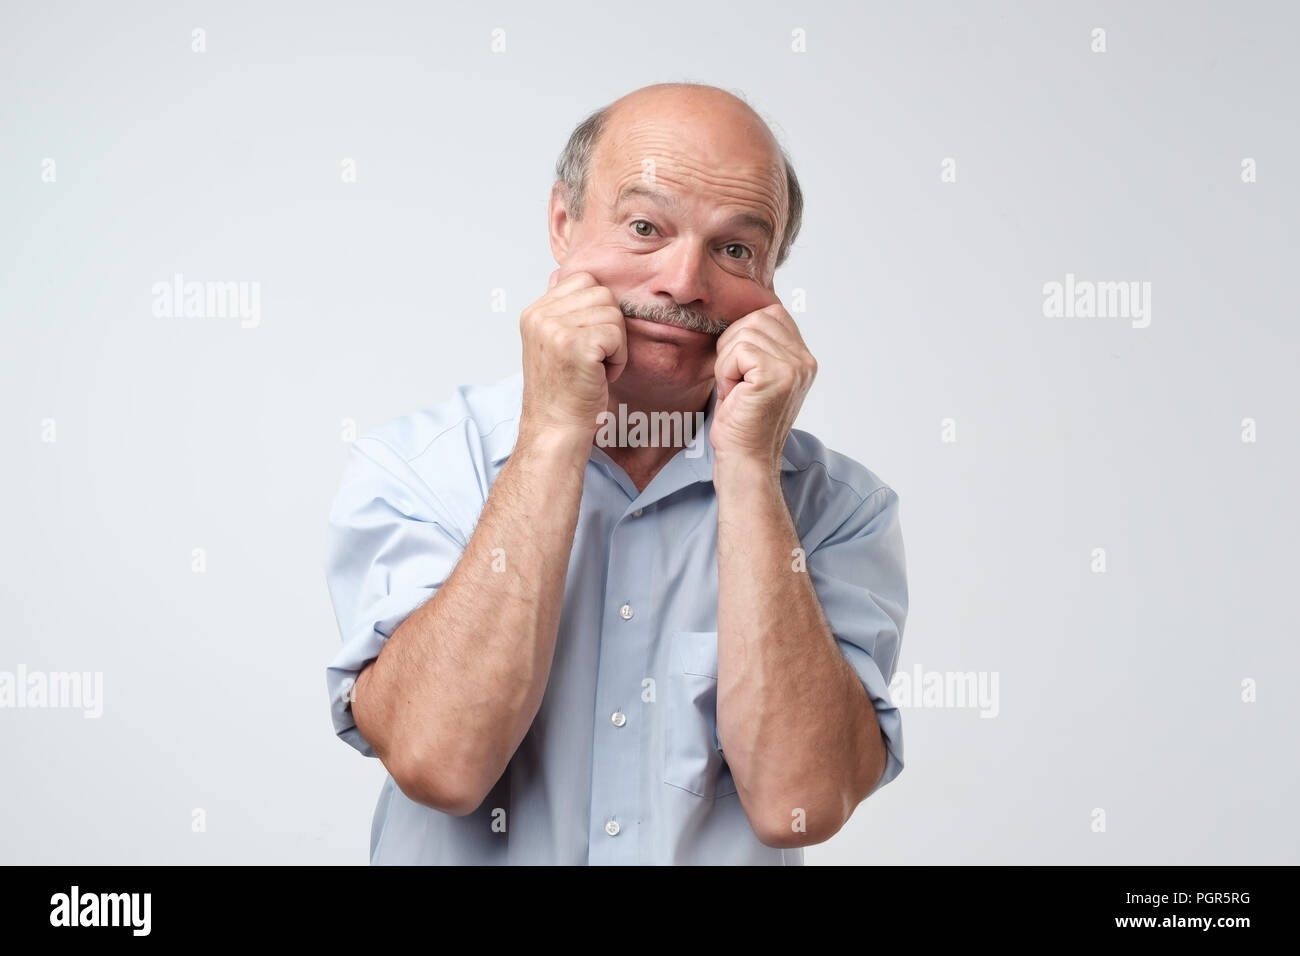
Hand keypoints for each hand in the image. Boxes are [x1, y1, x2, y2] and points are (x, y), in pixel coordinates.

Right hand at [517, 270, 627, 449]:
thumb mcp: (554, 342)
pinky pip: (617, 334)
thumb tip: (563, 274)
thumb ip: (560, 308)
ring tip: (594, 368)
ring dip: (615, 345)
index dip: (596, 311)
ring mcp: (555, 329)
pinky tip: (599, 376)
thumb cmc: (563, 392)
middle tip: (592, 359)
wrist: (555, 430)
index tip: (585, 343)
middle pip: (602, 294)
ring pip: (613, 313)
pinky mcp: (575, 345)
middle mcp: (539, 316)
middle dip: (609, 327)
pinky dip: (618, 359)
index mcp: (534, 312)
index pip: (584, 280)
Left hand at [710, 296, 816, 474]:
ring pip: (743, 333)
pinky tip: (735, 395)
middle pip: (756, 318)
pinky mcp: (777, 375)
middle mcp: (805, 361)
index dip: (744, 334)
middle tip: (735, 381)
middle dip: (732, 346)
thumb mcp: (755, 375)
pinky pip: (738, 351)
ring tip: (736, 390)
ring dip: (727, 362)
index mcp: (803, 359)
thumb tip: (740, 312)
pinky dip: (726, 372)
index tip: (740, 367)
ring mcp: (795, 367)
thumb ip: (758, 344)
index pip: (771, 313)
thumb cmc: (742, 421)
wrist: (745, 459)